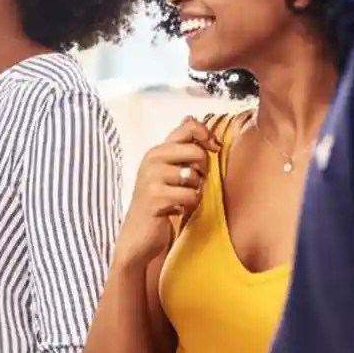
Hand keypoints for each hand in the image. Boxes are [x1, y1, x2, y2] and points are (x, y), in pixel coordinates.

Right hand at [113, 117, 219, 268]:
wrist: (139, 235)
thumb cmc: (159, 203)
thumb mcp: (168, 170)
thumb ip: (180, 148)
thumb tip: (192, 117)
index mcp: (157, 150)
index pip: (188, 126)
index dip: (207, 135)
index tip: (214, 149)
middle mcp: (152, 159)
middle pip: (195, 150)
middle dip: (204, 168)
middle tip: (195, 183)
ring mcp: (151, 177)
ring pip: (193, 175)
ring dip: (195, 190)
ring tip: (182, 198)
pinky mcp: (155, 197)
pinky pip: (190, 195)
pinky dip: (190, 205)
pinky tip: (177, 209)